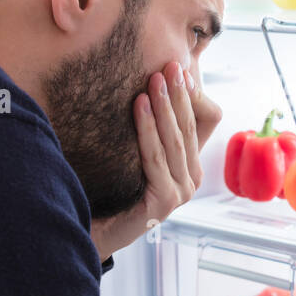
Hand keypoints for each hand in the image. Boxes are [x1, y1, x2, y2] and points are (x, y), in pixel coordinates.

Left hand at [89, 61, 221, 261]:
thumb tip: (147, 87)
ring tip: (155, 78)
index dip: (191, 97)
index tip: (180, 70)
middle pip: (188, 128)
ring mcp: (181, 193)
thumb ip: (149, 131)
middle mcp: (191, 180)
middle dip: (178, 94)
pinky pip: (155, 157)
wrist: (96, 231)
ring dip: (165, 106)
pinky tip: (140, 104)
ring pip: (174, 140)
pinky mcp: (165, 201)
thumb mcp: (137, 154)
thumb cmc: (114, 190)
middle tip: (170, 65)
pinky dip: (147, 128)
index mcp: (189, 167)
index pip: (200, 124)